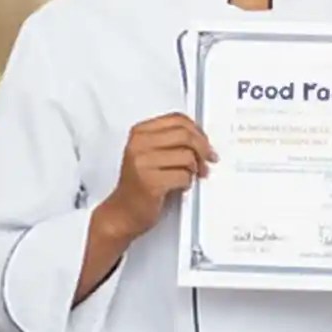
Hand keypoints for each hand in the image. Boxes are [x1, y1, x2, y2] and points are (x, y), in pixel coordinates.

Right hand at [101, 112, 215, 238]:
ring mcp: (143, 164)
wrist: (122, 213)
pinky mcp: (151, 183)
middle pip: (185, 135)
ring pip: (187, 156)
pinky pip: (184, 176)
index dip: (197, 130)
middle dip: (203, 148)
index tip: (205, 142)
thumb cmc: (138, 185)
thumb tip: (201, 137)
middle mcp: (138, 145)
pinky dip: (188, 182)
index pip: (177, 119)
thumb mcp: (149, 154)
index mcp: (139, 133)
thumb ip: (170, 140)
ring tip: (191, 175)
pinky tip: (181, 186)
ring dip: (196, 168)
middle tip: (208, 159)